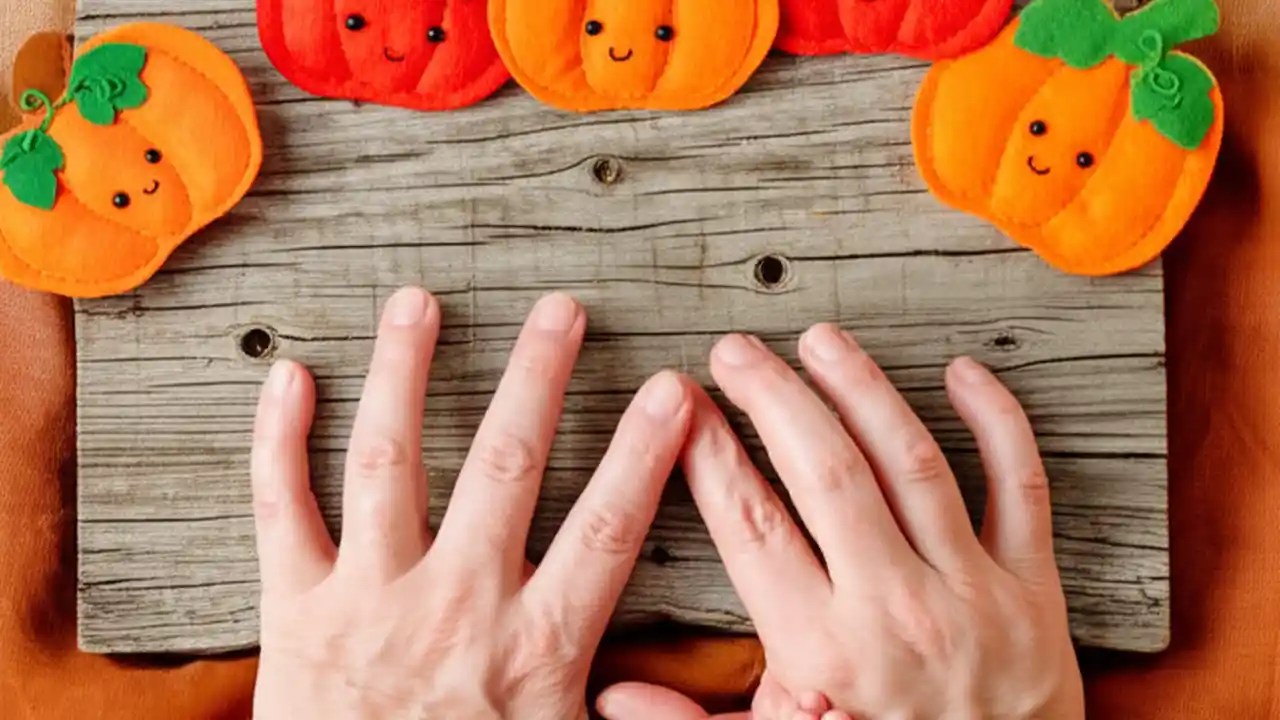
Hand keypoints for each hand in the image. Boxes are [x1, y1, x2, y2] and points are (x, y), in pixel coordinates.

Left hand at [250, 288, 694, 719]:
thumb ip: (628, 717)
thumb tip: (676, 694)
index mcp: (532, 648)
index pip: (606, 529)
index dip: (644, 454)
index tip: (671, 393)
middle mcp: (454, 605)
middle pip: (506, 468)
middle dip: (538, 379)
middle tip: (559, 313)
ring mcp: (368, 598)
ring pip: (389, 462)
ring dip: (407, 373)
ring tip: (421, 305)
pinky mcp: (294, 609)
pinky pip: (279, 509)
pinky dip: (278, 440)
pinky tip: (289, 377)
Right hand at [600, 326, 1083, 718]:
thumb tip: (612, 699)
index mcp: (824, 652)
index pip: (752, 525)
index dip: (711, 454)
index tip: (684, 407)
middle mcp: (895, 611)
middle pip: (826, 473)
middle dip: (774, 398)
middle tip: (737, 352)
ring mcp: (971, 592)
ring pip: (911, 462)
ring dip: (861, 389)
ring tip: (820, 342)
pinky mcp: (1033, 587)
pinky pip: (1021, 486)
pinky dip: (997, 423)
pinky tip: (962, 374)